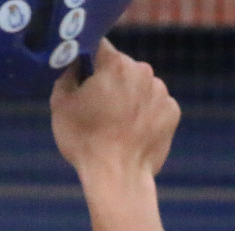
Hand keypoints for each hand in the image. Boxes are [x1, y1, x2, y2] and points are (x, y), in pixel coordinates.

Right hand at [50, 41, 179, 180]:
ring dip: (130, 97)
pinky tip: (133, 132)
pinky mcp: (173, 112)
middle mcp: (143, 71)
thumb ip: (67, 74)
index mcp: (115, 64)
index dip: (88, 62)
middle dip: (111, 81)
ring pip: (140, 86)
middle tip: (99, 108)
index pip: (98, 47)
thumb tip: (75, 65)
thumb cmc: (85, 142)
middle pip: (122, 67)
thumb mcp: (60, 104)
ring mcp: (161, 92)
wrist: (118, 178)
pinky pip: (155, 105)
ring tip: (117, 124)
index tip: (83, 79)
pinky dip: (146, 114)